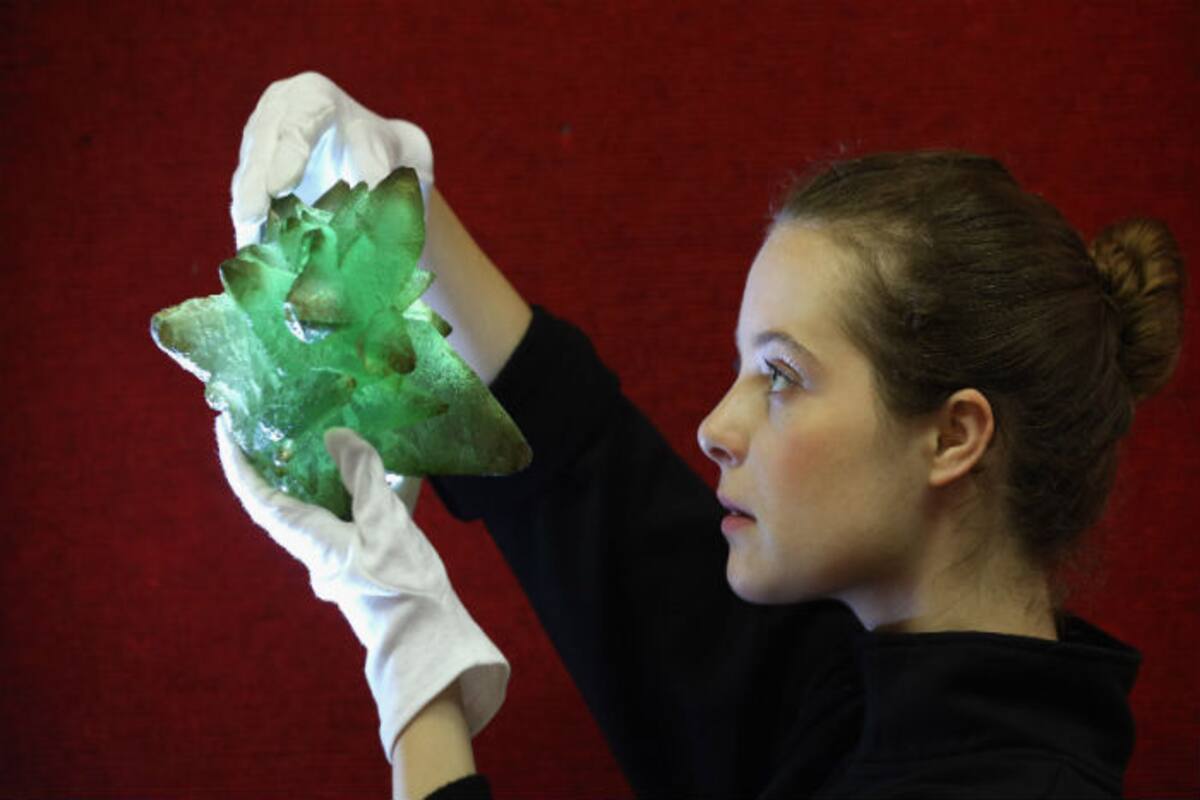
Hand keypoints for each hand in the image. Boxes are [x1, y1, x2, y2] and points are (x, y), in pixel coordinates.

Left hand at [215, 415, 507, 759]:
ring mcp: (337, 557)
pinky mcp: (363, 562)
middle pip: (283, 497)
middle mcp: (313, 546)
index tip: (224, 427)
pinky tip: (397, 475)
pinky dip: (368, 493)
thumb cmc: (397, 581)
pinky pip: (356, 519)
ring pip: (322, 506)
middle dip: (277, 460)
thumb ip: (362, 473)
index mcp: (307, 536)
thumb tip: (335, 434)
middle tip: (281, 422)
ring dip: (325, 474)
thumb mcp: (383, 520)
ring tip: (339, 438)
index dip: (236, 460)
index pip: (257, 494)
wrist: (423, 635)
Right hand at [230, 71, 433, 247]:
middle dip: (254, 184)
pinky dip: (248, 219)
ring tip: (248, 242)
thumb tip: (371, 209)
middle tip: (250, 217)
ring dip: (247, 207)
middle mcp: (278, 108)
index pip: (299, 122)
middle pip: (263, 146)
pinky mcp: (250, 164)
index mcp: (314, 96)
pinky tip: (250, 246)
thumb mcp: (392, 158)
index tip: (279, 187)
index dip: (287, 155)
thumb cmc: (384, 153)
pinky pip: (245, 192)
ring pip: (248, 171)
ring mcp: (259, 134)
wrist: (371, 156)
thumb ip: (381, 177)